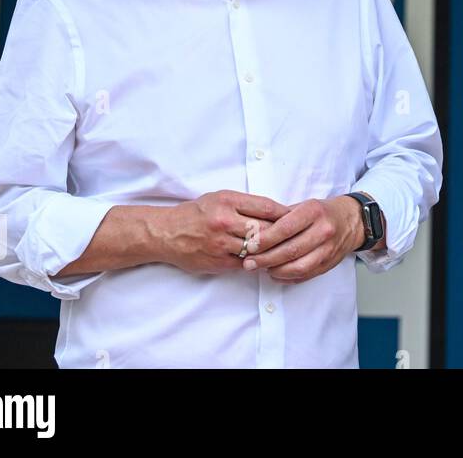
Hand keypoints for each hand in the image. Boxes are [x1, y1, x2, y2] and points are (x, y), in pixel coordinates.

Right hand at [154, 190, 288, 273]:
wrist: (166, 233)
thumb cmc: (197, 213)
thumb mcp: (220, 198)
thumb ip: (246, 204)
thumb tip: (277, 211)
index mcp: (228, 201)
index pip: (266, 207)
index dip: (285, 214)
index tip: (296, 217)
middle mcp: (224, 221)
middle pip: (265, 230)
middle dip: (282, 234)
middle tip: (295, 237)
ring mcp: (220, 243)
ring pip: (257, 249)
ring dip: (270, 251)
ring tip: (282, 250)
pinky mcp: (217, 262)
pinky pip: (245, 263)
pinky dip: (255, 262)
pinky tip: (262, 260)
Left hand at [241, 196, 365, 283]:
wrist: (352, 221)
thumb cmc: (322, 212)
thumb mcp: (303, 205)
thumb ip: (281, 217)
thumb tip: (254, 231)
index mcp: (313, 212)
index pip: (284, 228)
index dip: (265, 239)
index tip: (250, 245)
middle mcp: (323, 230)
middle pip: (290, 250)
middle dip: (265, 259)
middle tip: (249, 262)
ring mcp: (328, 249)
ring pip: (298, 266)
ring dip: (276, 270)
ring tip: (262, 268)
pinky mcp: (329, 263)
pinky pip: (305, 275)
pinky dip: (287, 277)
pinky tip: (276, 273)